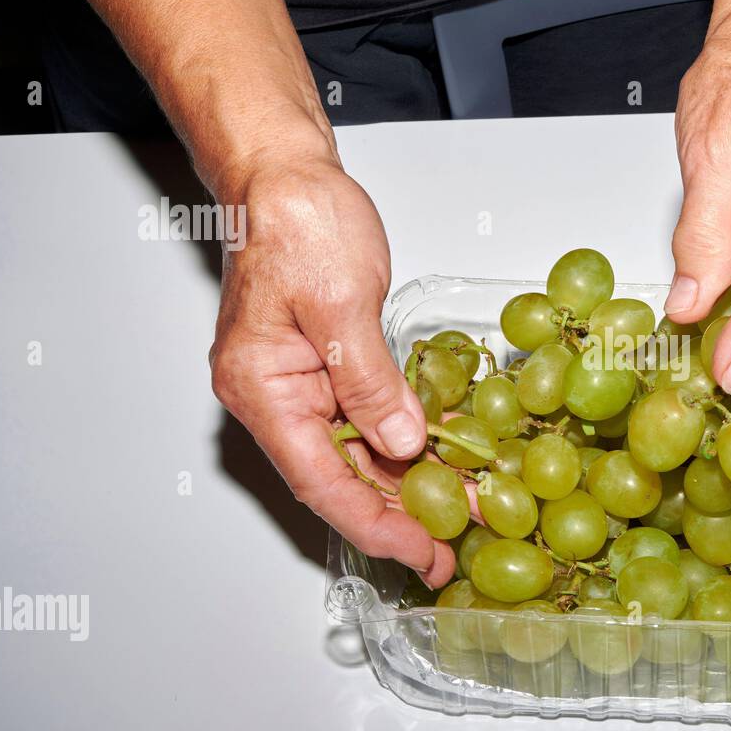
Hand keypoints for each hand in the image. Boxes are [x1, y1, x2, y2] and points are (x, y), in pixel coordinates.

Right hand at [208, 154, 455, 584]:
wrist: (286, 175)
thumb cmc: (298, 222)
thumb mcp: (341, 300)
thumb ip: (370, 379)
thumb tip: (402, 443)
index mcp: (262, 388)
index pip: (321, 481)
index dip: (374, 525)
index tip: (421, 555)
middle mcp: (278, 398)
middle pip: (343, 478)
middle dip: (401, 518)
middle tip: (455, 553)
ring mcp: (303, 386)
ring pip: (362, 455)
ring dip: (413, 485)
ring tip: (468, 516)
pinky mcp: (332, 370)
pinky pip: (372, 420)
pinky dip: (412, 443)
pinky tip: (453, 462)